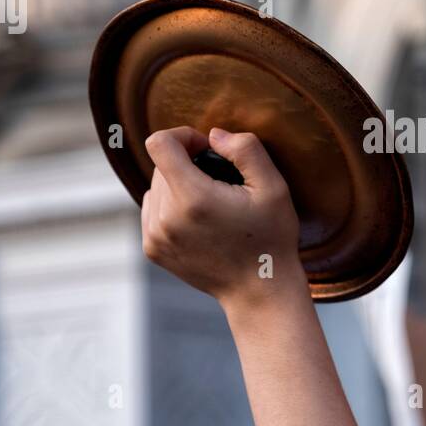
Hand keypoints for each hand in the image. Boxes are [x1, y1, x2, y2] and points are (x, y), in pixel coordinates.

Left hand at [142, 126, 300, 308]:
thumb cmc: (271, 237)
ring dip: (178, 185)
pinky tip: (199, 221)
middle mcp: (166, 218)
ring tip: (210, 205)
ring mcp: (155, 237)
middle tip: (220, 183)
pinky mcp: (152, 250)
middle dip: (187, 164)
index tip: (206, 150)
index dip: (183, 136)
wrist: (260, 290)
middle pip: (160, 165)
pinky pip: (151, 209)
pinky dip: (170, 207)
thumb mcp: (274, 187)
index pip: (159, 143)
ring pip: (155, 187)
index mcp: (194, 198)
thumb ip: (246, 149)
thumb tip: (212, 136)